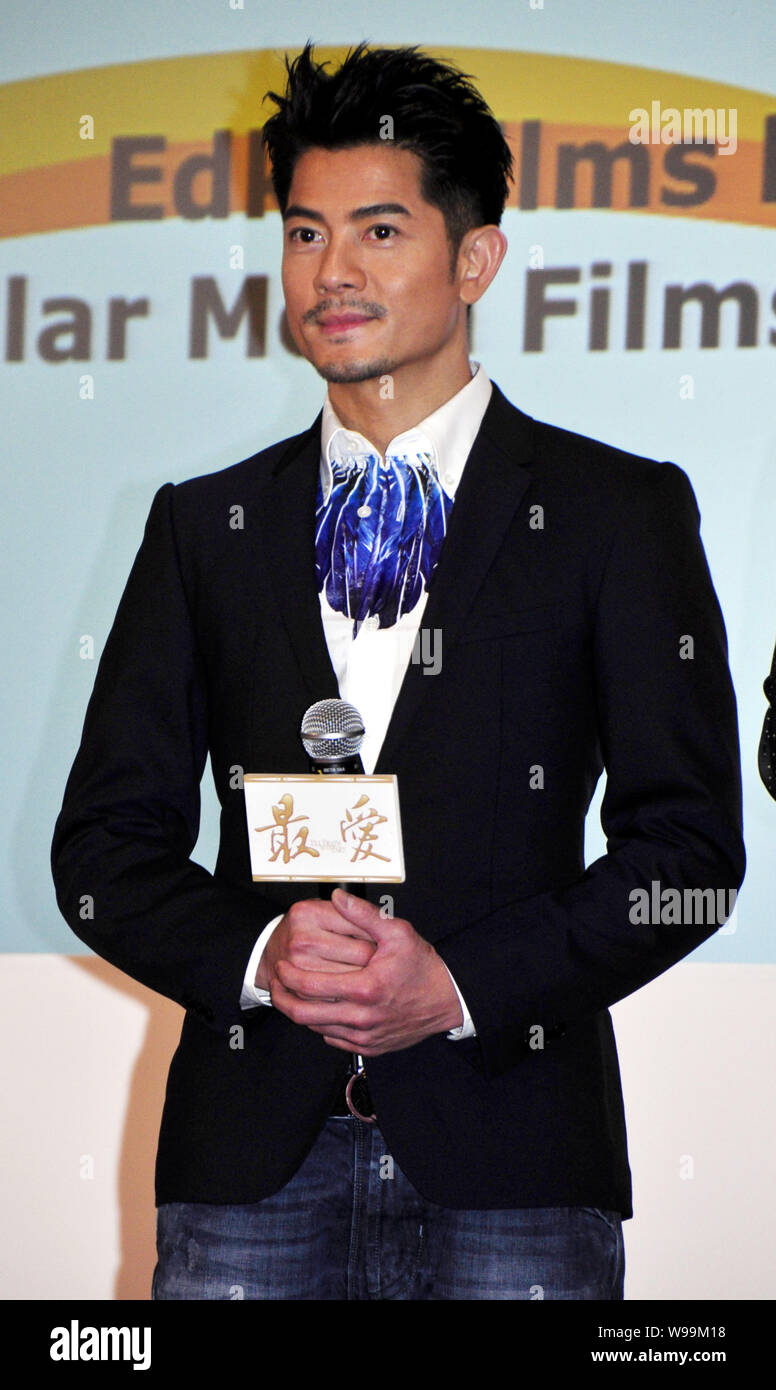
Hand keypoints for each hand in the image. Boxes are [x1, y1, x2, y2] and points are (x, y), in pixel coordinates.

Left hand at [269, 889, 463, 1053]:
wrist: (446, 1000)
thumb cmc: (422, 966)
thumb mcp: (398, 933)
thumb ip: (364, 914)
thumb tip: (338, 896)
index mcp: (365, 988)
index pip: (311, 985)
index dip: (289, 975)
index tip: (281, 965)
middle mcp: (362, 1017)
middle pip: (305, 1014)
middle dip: (283, 998)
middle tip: (276, 983)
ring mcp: (364, 1036)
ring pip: (316, 1028)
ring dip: (299, 1011)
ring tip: (292, 994)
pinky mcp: (369, 1047)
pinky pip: (332, 1038)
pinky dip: (320, 1024)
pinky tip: (319, 1008)